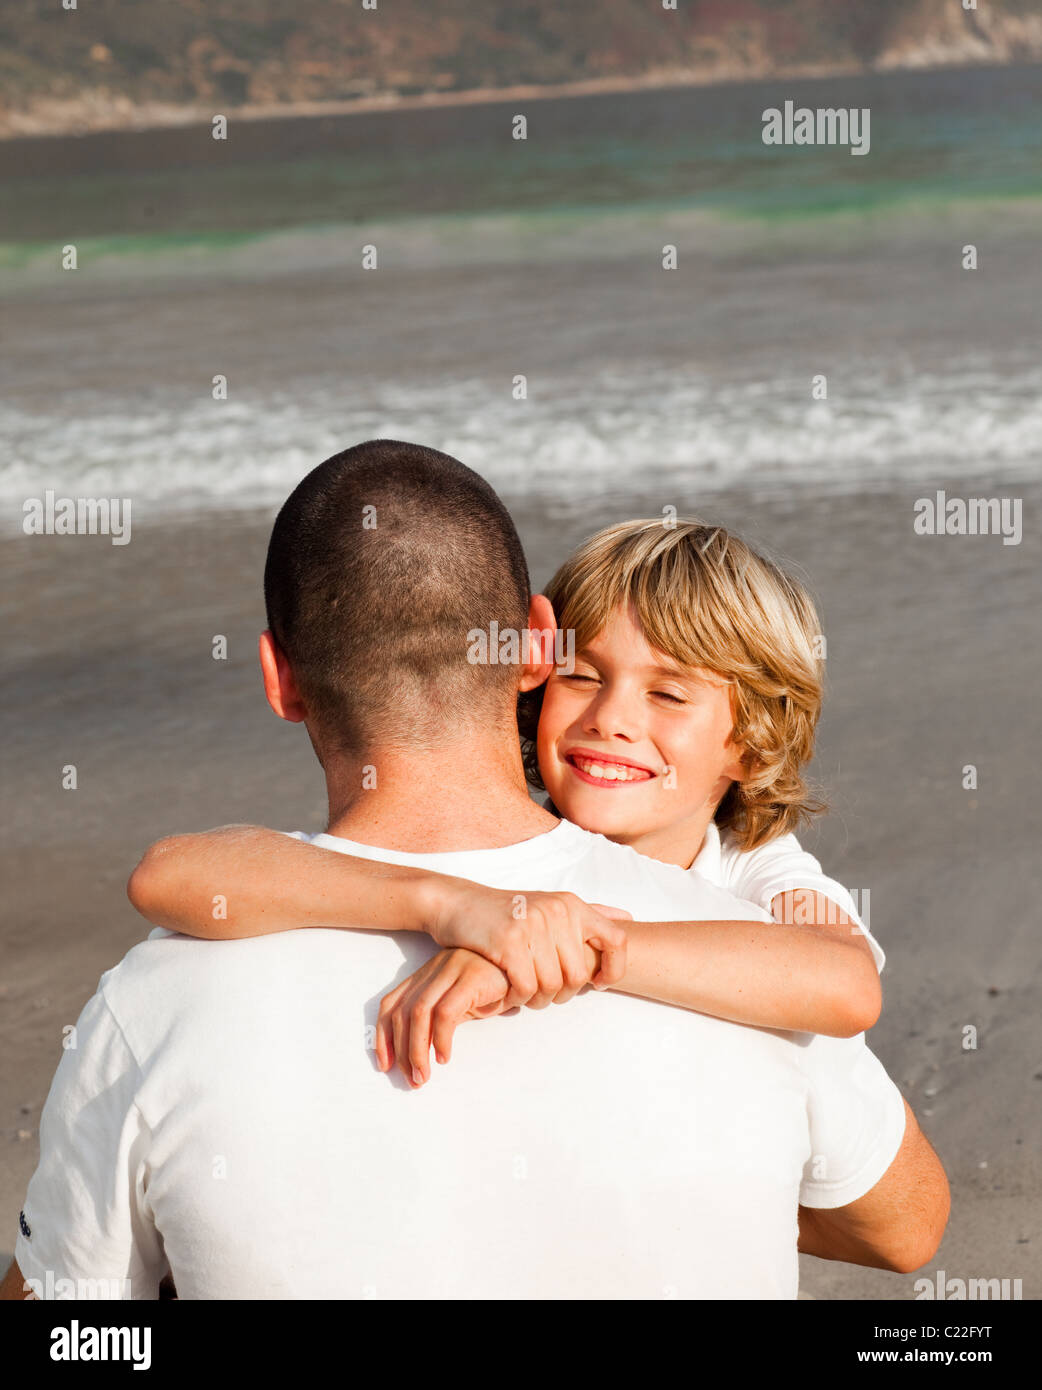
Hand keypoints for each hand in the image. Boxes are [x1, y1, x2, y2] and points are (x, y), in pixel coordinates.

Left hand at [375, 948, 512, 1086]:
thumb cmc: (496, 987)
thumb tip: (418, 1054)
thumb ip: (440, 1020)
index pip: (392, 1003)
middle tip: (412, 1079)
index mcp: (427, 974)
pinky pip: (446, 1012)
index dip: (383, 1036)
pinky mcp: (470, 977)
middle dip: (402, 1050)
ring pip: (419, 1013)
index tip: (386, 1064)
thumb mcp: (463, 1004)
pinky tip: (445, 1056)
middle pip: (402, 1011)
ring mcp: (452, 969)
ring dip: (417, 1050)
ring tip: (424, 1075)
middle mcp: (434, 968)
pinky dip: (441, 1039)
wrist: (528, 967)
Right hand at [427, 880, 630, 1008]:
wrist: (457, 903)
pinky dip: (518, 998)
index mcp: (572, 904)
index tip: (597, 983)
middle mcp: (557, 911)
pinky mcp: (508, 941)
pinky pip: (526, 987)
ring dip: (537, 1000)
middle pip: (579, 975)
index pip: (617, 940)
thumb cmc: (507, 912)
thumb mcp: (550, 905)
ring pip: (552, 985)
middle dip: (563, 994)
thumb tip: (628, 917)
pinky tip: (508, 994)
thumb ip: (589, 914)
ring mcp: (532, 924)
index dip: (614, 969)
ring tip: (525, 995)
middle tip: (544, 994)